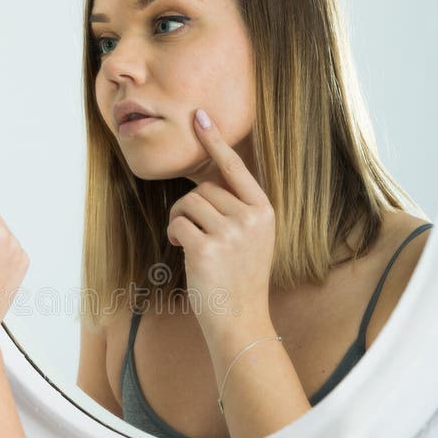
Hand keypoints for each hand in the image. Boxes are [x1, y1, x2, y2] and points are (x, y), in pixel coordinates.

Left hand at [166, 109, 274, 346]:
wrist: (241, 320)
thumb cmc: (239, 280)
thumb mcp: (250, 239)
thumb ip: (236, 210)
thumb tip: (204, 182)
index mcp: (264, 210)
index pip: (236, 168)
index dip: (215, 142)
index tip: (200, 116)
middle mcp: (251, 217)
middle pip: (204, 189)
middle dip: (189, 207)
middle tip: (190, 231)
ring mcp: (231, 232)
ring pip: (188, 203)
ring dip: (179, 219)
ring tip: (186, 240)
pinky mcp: (208, 247)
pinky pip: (179, 223)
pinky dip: (174, 232)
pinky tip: (181, 247)